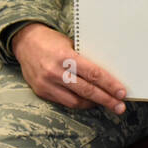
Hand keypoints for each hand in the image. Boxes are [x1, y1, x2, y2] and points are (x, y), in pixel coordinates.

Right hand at [11, 22, 126, 112]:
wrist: (24, 41)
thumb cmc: (52, 41)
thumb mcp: (71, 44)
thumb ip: (85, 59)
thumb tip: (109, 75)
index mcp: (65, 57)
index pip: (93, 74)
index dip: (110, 85)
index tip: (122, 93)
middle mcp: (54, 72)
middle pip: (87, 90)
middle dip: (106, 100)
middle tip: (120, 107)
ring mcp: (46, 83)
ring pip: (75, 101)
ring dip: (93, 104)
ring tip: (106, 104)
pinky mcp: (41, 91)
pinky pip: (64, 102)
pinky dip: (79, 103)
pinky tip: (89, 101)